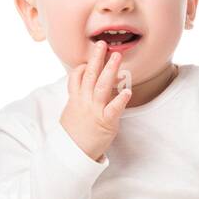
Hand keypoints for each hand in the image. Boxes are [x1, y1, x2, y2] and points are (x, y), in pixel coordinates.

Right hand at [59, 40, 131, 160]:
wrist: (72, 154)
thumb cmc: (74, 134)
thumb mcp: (70, 113)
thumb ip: (78, 99)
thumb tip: (84, 89)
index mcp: (75, 99)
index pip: (77, 77)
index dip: (83, 66)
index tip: (89, 60)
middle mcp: (84, 102)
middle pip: (90, 76)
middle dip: (96, 59)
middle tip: (103, 44)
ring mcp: (94, 111)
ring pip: (102, 86)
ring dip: (110, 70)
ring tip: (117, 57)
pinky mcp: (105, 122)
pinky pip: (113, 109)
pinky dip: (120, 100)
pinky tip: (128, 91)